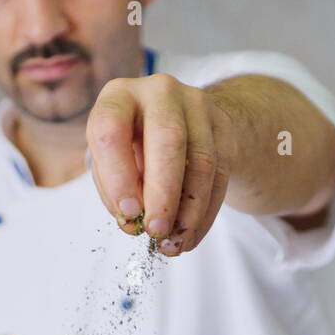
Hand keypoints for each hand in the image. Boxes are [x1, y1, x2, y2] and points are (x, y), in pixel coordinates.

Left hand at [86, 73, 237, 255]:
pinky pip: (219, 175)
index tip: (128, 214)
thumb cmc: (133, 147)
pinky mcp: (222, 127)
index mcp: (119, 96)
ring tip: (174, 242)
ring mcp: (197, 104)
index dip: (118, 176)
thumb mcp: (112, 162)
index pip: (112, 130)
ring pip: (201, 162)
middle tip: (156, 231)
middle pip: (168, 140)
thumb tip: (133, 221)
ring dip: (189, 210)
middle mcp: (159, 92)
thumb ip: (116, 189)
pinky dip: (205, 212)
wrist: (180, 123)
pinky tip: (190, 235)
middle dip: (163, 194)